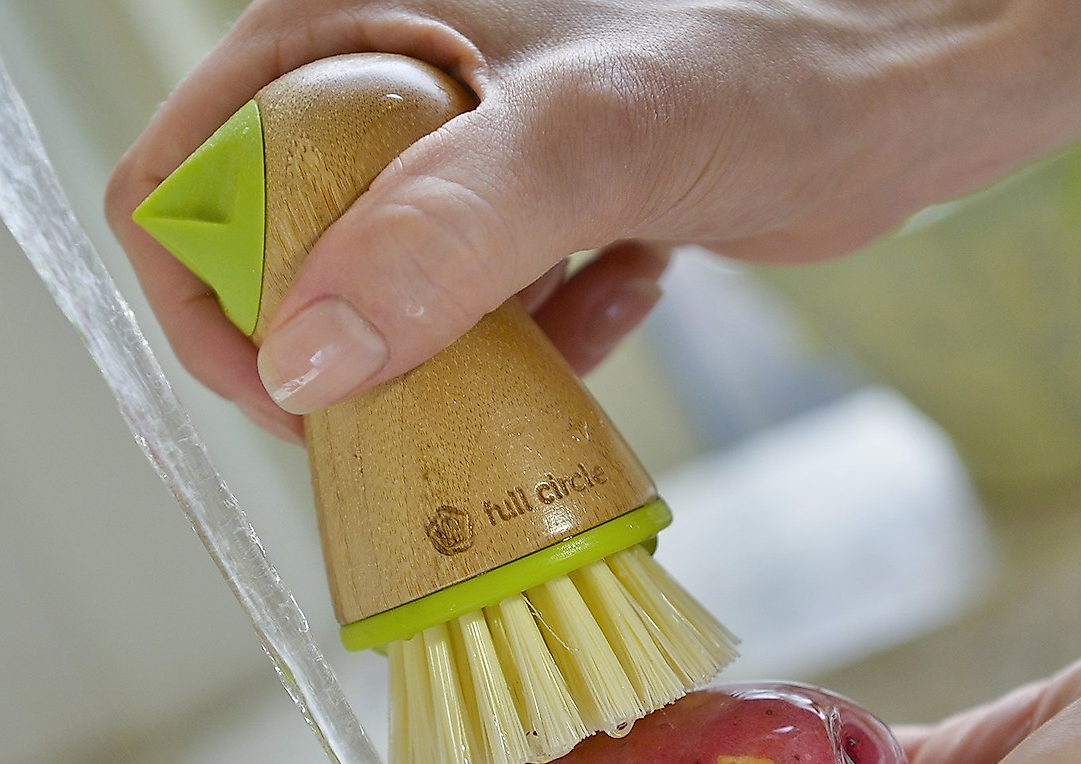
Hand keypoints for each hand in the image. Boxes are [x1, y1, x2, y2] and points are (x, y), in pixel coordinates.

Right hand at [106, 0, 1080, 438]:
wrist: (896, 93)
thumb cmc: (760, 70)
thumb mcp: (586, 142)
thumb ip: (438, 236)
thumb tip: (303, 359)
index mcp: (346, 33)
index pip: (184, 180)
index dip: (215, 305)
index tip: (301, 401)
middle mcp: (385, 94)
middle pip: (280, 260)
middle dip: (342, 354)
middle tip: (422, 409)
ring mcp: (459, 161)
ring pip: (386, 300)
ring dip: (449, 364)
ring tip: (532, 368)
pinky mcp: (527, 212)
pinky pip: (482, 311)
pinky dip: (538, 342)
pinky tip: (613, 307)